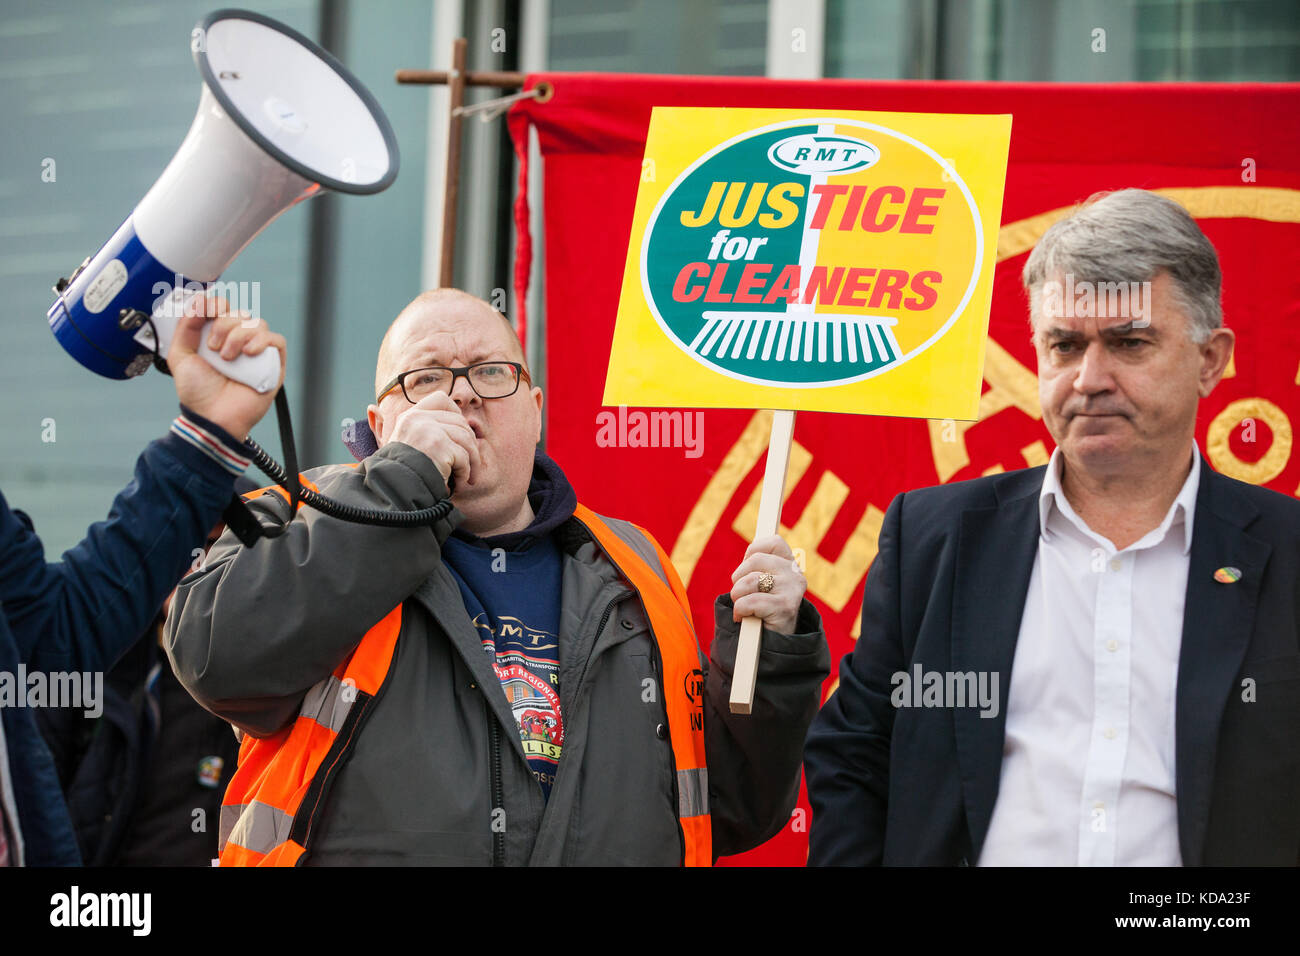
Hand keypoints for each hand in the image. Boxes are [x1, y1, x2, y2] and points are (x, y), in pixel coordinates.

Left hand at [170, 295, 285, 439]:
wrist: (212, 417)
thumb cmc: (198, 392)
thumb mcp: (180, 355)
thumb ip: (185, 327)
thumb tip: (199, 302)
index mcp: (217, 335)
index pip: (223, 307)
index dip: (215, 304)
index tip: (205, 313)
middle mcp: (238, 341)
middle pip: (240, 313)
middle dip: (224, 325)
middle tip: (214, 347)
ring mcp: (257, 352)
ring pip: (258, 323)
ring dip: (239, 336)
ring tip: (228, 357)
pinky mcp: (273, 364)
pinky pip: (276, 340)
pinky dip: (262, 341)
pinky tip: (248, 354)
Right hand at [385, 390, 481, 489]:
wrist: (392, 491)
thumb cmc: (403, 474)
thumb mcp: (407, 445)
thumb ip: (424, 429)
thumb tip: (460, 420)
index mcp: (410, 416)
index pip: (441, 399)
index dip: (456, 413)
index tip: (461, 432)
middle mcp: (418, 419)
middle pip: (460, 422)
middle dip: (470, 443)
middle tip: (470, 462)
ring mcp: (428, 431)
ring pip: (466, 439)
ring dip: (473, 460)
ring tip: (469, 476)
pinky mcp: (438, 446)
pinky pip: (464, 457)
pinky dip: (466, 472)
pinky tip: (460, 482)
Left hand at [729, 534, 804, 634]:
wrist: (776, 643)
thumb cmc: (764, 609)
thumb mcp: (764, 583)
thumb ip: (759, 566)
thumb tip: (748, 554)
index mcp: (791, 564)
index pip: (773, 542)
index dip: (753, 552)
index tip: (747, 570)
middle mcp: (795, 574)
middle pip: (755, 560)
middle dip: (738, 577)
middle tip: (741, 593)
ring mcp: (791, 590)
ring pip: (749, 581)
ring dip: (737, 596)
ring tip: (742, 607)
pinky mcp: (784, 608)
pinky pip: (749, 602)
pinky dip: (739, 611)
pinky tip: (743, 617)